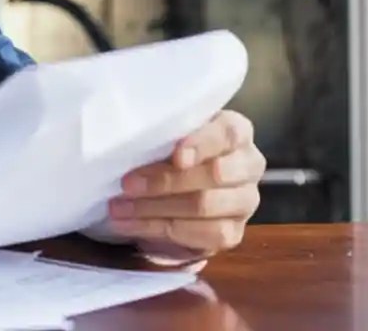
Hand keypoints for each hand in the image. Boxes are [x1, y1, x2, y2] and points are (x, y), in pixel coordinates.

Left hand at [106, 110, 265, 257]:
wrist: (178, 189)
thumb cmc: (170, 152)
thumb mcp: (169, 136)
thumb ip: (164, 136)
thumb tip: (134, 145)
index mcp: (236, 132)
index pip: (227, 133)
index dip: (202, 144)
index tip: (176, 156)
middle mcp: (249, 165)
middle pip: (215, 174)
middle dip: (165, 181)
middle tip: (126, 184)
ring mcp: (245, 202)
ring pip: (204, 206)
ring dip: (155, 209)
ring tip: (119, 208)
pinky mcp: (233, 233)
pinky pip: (201, 236)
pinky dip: (159, 230)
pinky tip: (131, 225)